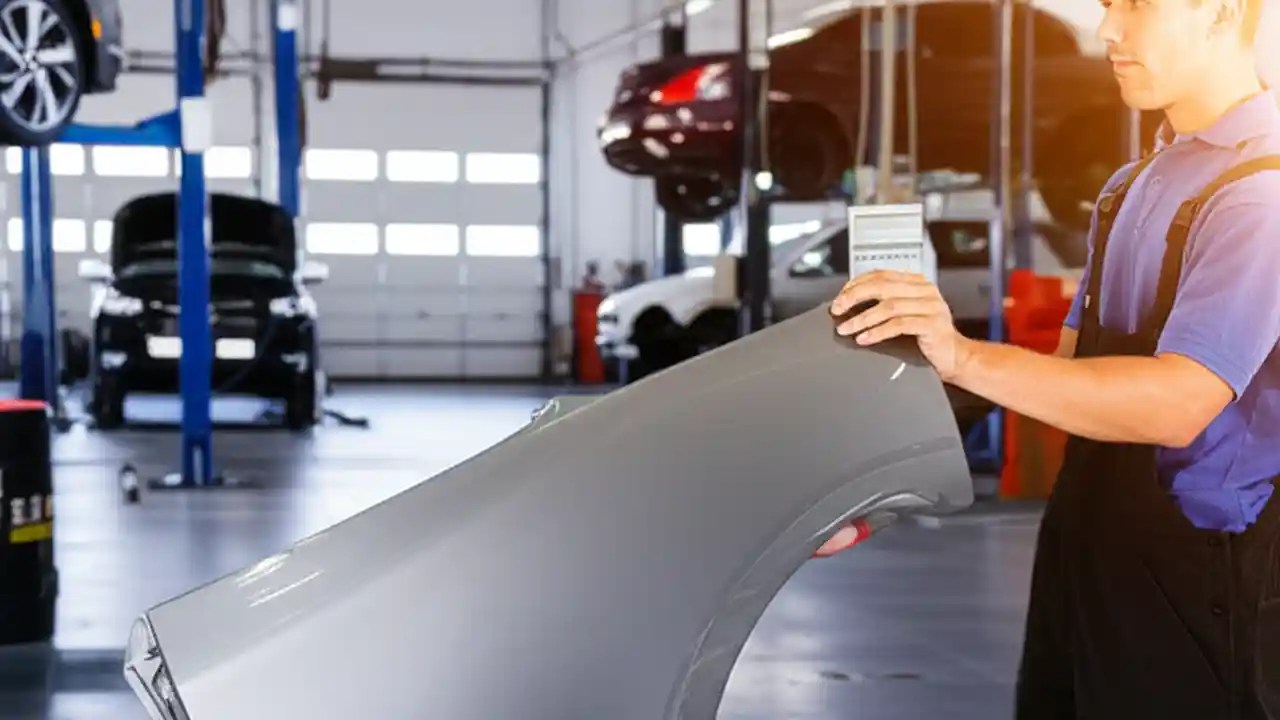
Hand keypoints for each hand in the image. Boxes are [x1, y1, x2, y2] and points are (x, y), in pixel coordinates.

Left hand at [829, 270, 970, 381]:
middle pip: (882, 287)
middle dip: (854, 297)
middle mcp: (925, 290)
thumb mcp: (905, 313)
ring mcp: (931, 306)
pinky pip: (899, 325)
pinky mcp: (932, 325)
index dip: (856, 284)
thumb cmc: (925, 337)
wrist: (953, 357)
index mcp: (917, 282)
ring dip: (862, 318)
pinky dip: (877, 331)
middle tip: (837, 309)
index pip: (881, 275)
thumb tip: (848, 302)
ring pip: (888, 306)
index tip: (840, 297)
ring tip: (846, 328)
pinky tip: (864, 338)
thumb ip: (885, 302)